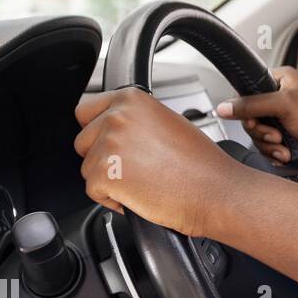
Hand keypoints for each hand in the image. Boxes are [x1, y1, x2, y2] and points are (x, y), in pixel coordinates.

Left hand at [74, 87, 248, 238]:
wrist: (214, 190)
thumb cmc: (201, 163)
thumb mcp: (168, 122)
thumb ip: (136, 119)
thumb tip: (115, 126)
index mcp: (131, 99)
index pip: (86, 111)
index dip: (98, 130)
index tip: (112, 142)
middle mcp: (116, 117)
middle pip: (83, 141)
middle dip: (102, 157)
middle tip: (136, 166)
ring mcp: (108, 145)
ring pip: (88, 168)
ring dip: (110, 179)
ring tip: (143, 180)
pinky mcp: (103, 174)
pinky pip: (94, 191)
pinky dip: (113, 199)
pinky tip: (141, 194)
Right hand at [215, 66, 297, 171]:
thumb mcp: (285, 107)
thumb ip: (251, 105)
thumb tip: (224, 107)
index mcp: (283, 79)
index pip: (248, 88)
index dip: (247, 108)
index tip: (255, 119)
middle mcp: (283, 96)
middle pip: (250, 115)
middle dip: (261, 132)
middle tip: (276, 135)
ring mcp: (284, 117)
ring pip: (257, 133)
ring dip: (269, 145)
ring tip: (285, 147)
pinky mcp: (287, 135)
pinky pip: (267, 145)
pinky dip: (275, 152)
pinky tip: (287, 154)